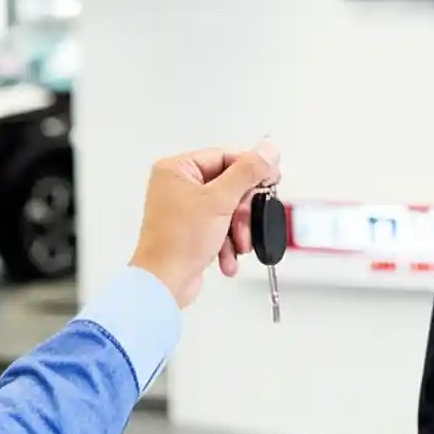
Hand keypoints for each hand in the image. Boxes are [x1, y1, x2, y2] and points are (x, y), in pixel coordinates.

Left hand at [130, 140, 280, 307]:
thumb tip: (267, 150)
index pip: (224, 158)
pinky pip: (220, 228)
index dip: (250, 170)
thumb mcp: (220, 200)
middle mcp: (178, 187)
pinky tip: (227, 256)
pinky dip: (228, 244)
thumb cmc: (176, 243)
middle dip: (242, 211)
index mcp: (176, 170)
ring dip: (238, 231)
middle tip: (246, 222)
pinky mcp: (191, 231)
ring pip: (228, 210)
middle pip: (229, 186)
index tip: (269, 178)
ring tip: (237, 244)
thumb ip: (247, 172)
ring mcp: (184, 210)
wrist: (164, 283)